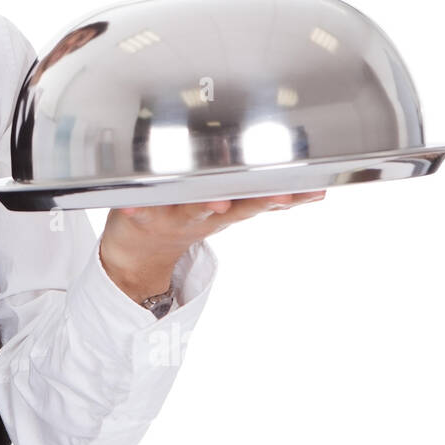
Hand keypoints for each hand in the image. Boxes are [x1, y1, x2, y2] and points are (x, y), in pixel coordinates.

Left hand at [99, 189, 327, 300]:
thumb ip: (263, 200)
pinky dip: (134, 208)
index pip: (261, 201)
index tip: (313, 189)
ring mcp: (174, 218)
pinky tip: (130, 205)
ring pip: (194, 209)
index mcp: (226, 209)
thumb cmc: (185, 220)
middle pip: (237, 206)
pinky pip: (139, 211)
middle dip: (259, 201)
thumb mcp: (230, 213)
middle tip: (281, 194)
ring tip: (220, 202)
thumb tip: (314, 192)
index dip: (286, 196)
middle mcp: (204, 215)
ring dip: (208, 205)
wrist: (137, 255)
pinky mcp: (141, 216)